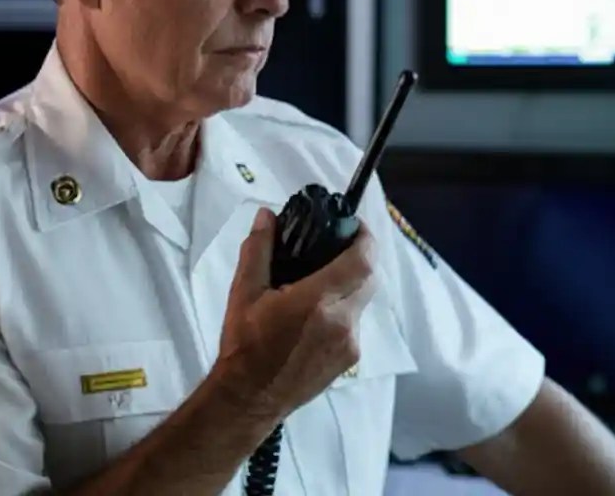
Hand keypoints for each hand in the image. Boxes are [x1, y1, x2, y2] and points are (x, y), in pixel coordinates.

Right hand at [214, 208, 376, 420]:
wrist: (250, 398)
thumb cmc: (245, 344)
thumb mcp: (244, 292)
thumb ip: (259, 249)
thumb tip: (267, 215)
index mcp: (318, 301)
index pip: (363, 260)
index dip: (365, 238)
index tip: (354, 225)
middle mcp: (343, 321)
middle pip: (370, 278)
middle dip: (360, 258)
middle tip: (337, 248)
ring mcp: (350, 343)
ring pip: (363, 302)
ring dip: (350, 286)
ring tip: (322, 282)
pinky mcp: (350, 360)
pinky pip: (356, 324)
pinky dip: (343, 311)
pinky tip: (318, 315)